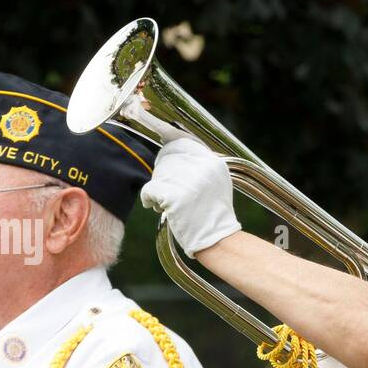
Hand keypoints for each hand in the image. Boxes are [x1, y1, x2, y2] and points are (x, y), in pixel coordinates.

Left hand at [139, 138, 241, 255]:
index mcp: (213, 162)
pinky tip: (158, 208)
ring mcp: (188, 181)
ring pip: (158, 175)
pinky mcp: (174, 196)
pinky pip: (150, 190)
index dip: (167, 135)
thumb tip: (169, 141)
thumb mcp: (216, 182)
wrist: (217, 240)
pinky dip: (150, 199)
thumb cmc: (213, 214)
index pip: (182, 140)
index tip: (156, 128)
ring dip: (159, 189)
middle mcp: (202, 167)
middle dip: (163, 173)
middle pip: (167, 158)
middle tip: (170, 190)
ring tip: (170, 205)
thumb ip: (199, 162)